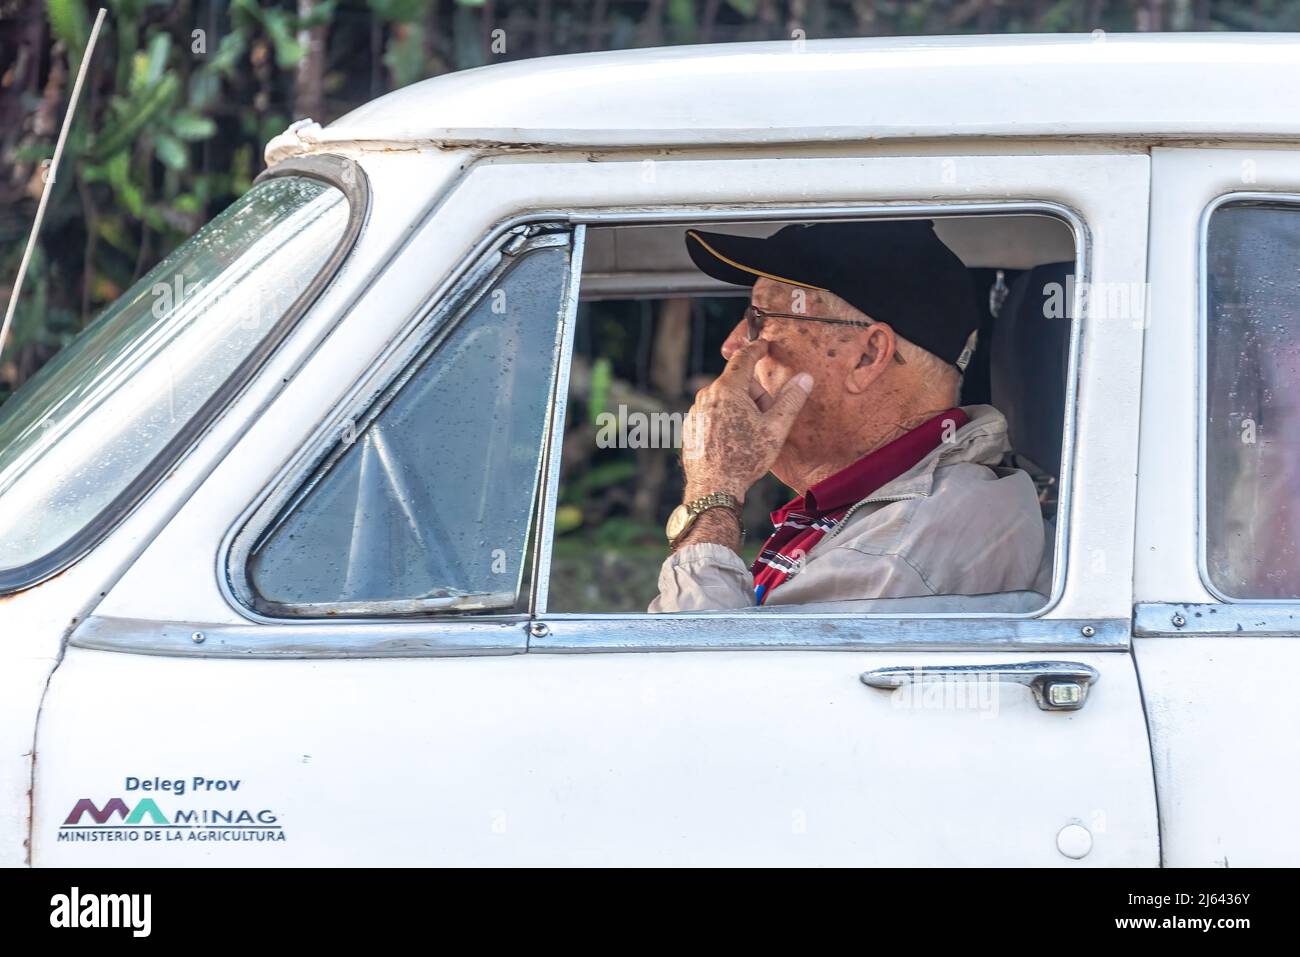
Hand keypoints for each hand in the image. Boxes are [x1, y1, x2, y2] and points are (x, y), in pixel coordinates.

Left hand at [680, 340, 813, 502]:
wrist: (714, 488)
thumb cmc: (744, 458)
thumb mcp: (775, 428)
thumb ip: (791, 399)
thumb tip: (805, 378)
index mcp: (727, 390)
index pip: (743, 358)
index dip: (757, 349)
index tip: (764, 345)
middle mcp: (707, 395)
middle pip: (737, 382)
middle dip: (755, 395)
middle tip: (765, 420)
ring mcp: (696, 411)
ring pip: (725, 399)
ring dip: (740, 408)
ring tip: (748, 436)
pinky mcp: (691, 426)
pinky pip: (713, 413)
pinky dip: (726, 420)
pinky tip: (733, 442)